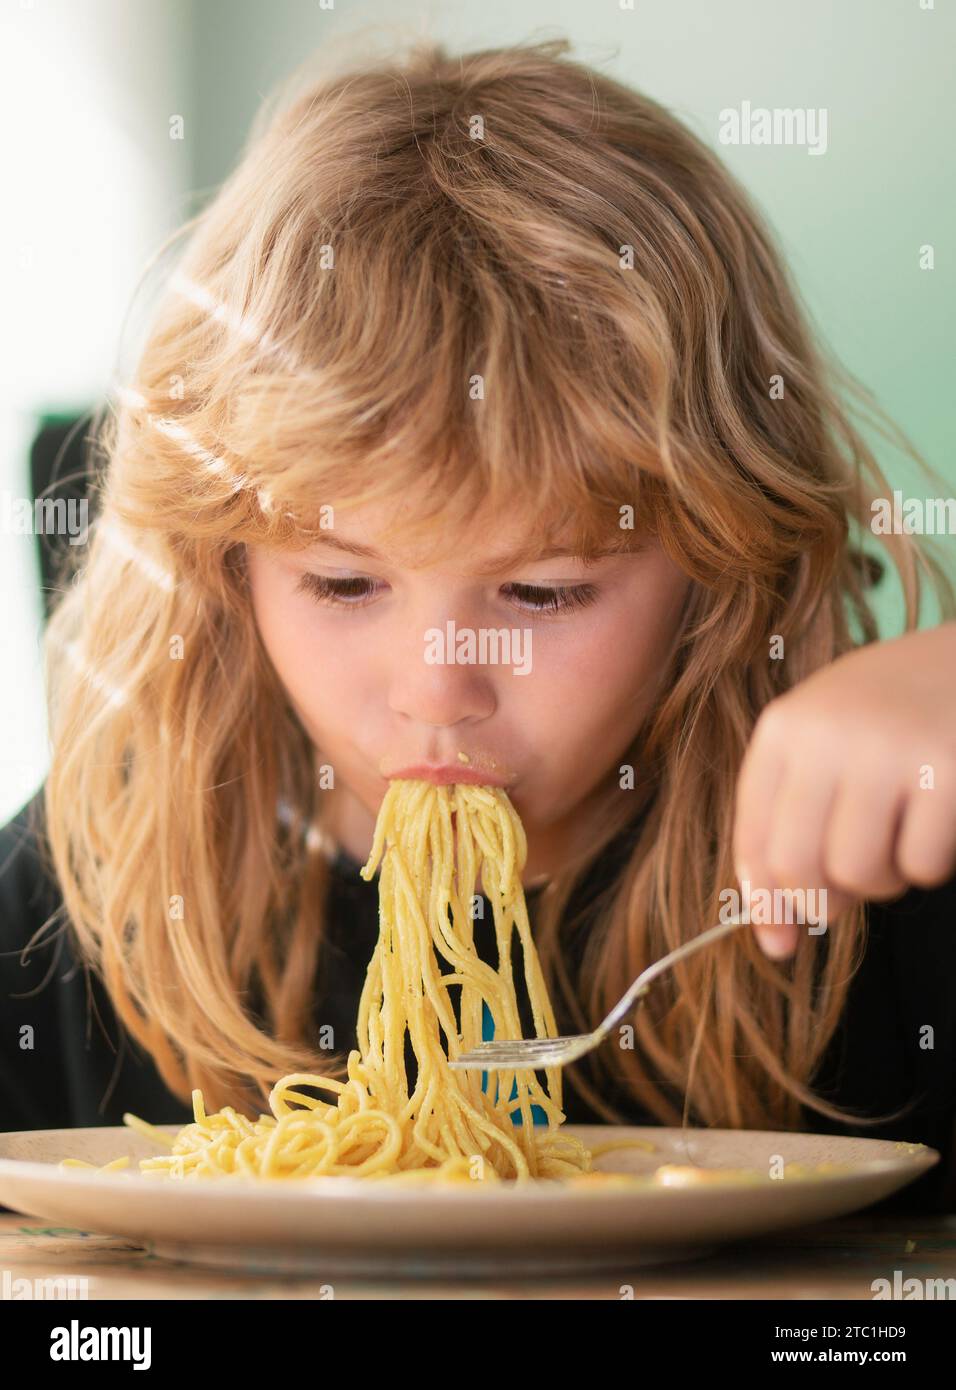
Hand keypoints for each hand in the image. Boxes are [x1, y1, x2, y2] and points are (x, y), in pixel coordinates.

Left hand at [732, 621, 955, 958]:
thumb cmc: (895, 712)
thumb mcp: (828, 742)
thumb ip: (793, 822)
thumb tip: (777, 939)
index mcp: (785, 727)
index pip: (753, 837)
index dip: (763, 901)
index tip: (779, 941)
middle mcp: (825, 735)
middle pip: (796, 866)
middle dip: (825, 897)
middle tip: (857, 882)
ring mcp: (887, 751)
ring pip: (858, 873)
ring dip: (884, 879)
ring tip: (901, 837)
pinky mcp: (946, 771)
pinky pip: (921, 864)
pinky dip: (931, 863)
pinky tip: (938, 821)